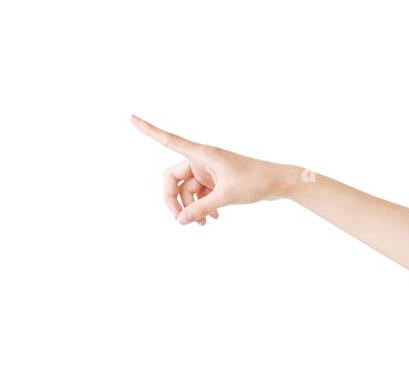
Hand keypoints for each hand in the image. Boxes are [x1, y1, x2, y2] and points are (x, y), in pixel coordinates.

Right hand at [130, 114, 295, 225]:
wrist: (279, 182)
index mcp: (202, 154)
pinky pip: (201, 193)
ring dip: (191, 207)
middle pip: (174, 178)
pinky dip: (203, 205)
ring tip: (202, 224)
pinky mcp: (217, 179)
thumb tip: (181, 220)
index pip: (168, 140)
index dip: (148, 130)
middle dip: (174, 200)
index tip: (130, 117)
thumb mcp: (226, 197)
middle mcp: (202, 159)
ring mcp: (209, 170)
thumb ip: (201, 208)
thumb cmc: (255, 182)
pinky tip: (212, 218)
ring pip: (188, 190)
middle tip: (180, 220)